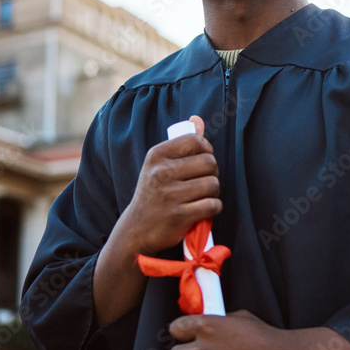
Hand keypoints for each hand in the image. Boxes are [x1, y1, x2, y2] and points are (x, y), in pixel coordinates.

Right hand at [121, 115, 221, 256]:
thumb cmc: (153, 193)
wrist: (137, 229)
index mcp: (156, 155)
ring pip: (213, 184)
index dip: (207, 150)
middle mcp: (161, 173)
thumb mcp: (159, 165)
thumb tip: (197, 120)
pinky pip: (212, 205)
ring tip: (201, 196)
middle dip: (212, 173)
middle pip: (210, 162)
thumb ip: (181, 143)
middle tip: (202, 182)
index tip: (202, 161)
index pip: (196, 141)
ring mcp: (169, 195)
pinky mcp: (179, 216)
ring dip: (213, 192)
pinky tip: (202, 210)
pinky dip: (213, 208)